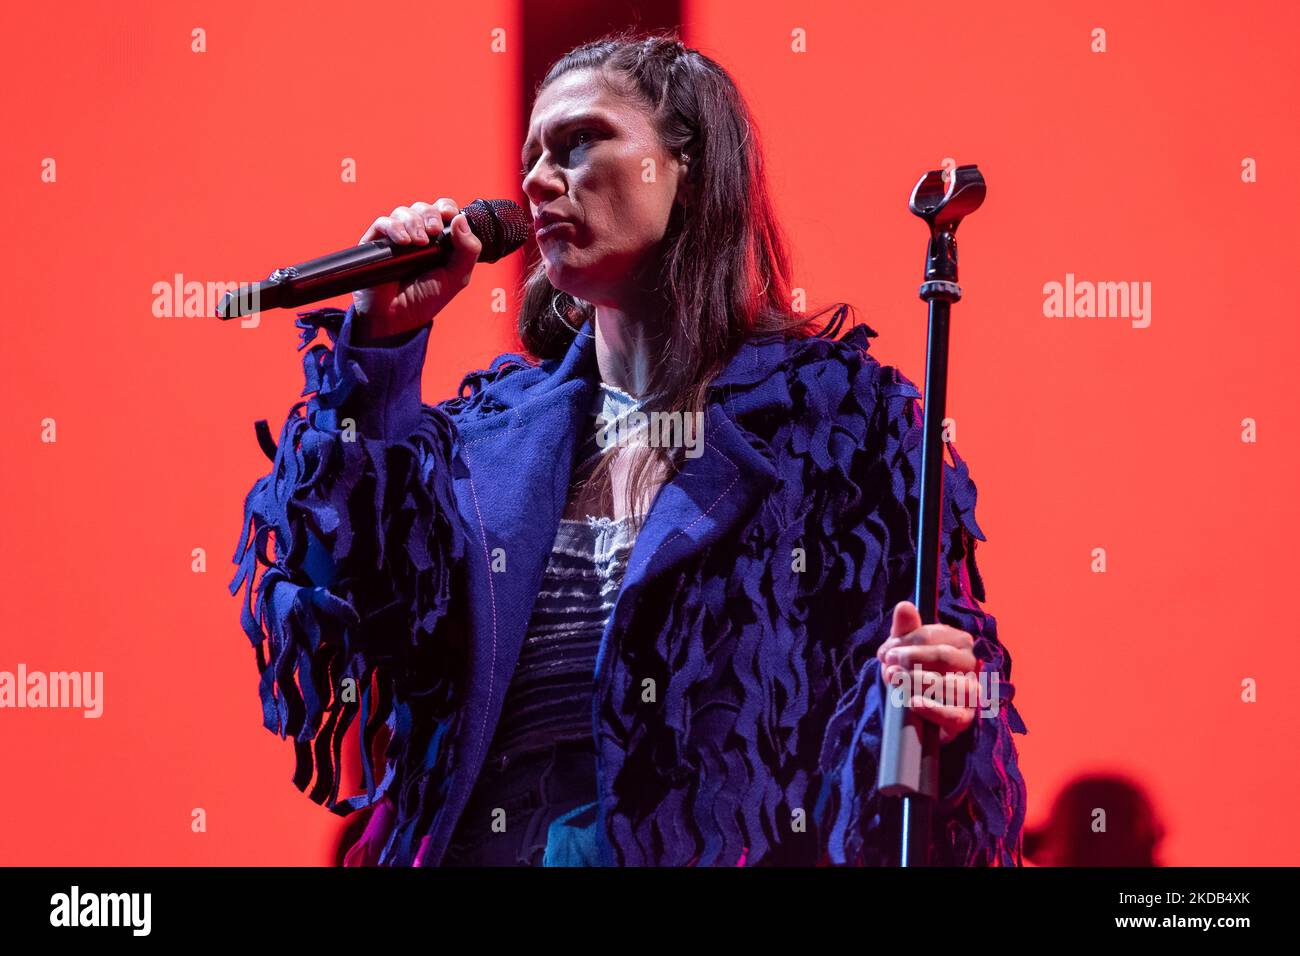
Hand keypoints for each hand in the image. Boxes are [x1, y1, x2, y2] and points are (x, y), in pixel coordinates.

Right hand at [351, 198, 481, 341]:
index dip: (445, 206)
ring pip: (403, 212)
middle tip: (434, 231)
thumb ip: (467, 251)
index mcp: (438, 240)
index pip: (442, 210)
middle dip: (430, 215)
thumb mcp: (456, 278)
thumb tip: (461, 219)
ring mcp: (395, 238)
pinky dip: (395, 228)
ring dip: (414, 222)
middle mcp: (417, 235)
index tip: (449, 214)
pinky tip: (404, 243)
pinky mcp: (376, 243)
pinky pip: (383, 223)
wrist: (397, 318)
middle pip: (423, 208)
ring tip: (418, 242)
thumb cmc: (426, 299)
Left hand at [875, 600, 979, 744]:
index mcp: (959, 641)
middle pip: (943, 656)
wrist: (915, 711)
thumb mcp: (904, 650)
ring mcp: (971, 692)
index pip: (932, 635)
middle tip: (888, 665)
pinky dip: (932, 708)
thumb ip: (905, 629)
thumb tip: (904, 606)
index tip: (885, 652)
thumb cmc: (912, 673)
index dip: (905, 641)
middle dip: (910, 659)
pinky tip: (913, 702)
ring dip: (916, 681)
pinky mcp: (965, 718)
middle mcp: (971, 664)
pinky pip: (954, 714)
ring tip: (895, 680)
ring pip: (950, 684)